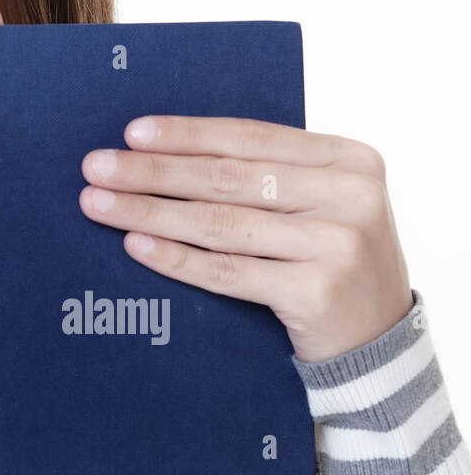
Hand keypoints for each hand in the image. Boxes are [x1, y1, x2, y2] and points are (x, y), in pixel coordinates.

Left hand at [78, 115, 412, 362]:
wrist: (377, 341)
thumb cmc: (329, 258)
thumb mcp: (314, 203)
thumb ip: (262, 174)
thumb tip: (155, 150)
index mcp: (347, 159)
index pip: (250, 137)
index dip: (186, 134)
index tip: (132, 133)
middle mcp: (349, 196)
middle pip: (227, 178)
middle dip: (152, 171)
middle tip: (96, 167)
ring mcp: (336, 245)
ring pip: (220, 223)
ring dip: (149, 212)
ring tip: (98, 204)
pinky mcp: (317, 292)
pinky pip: (227, 272)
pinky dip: (175, 258)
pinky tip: (135, 244)